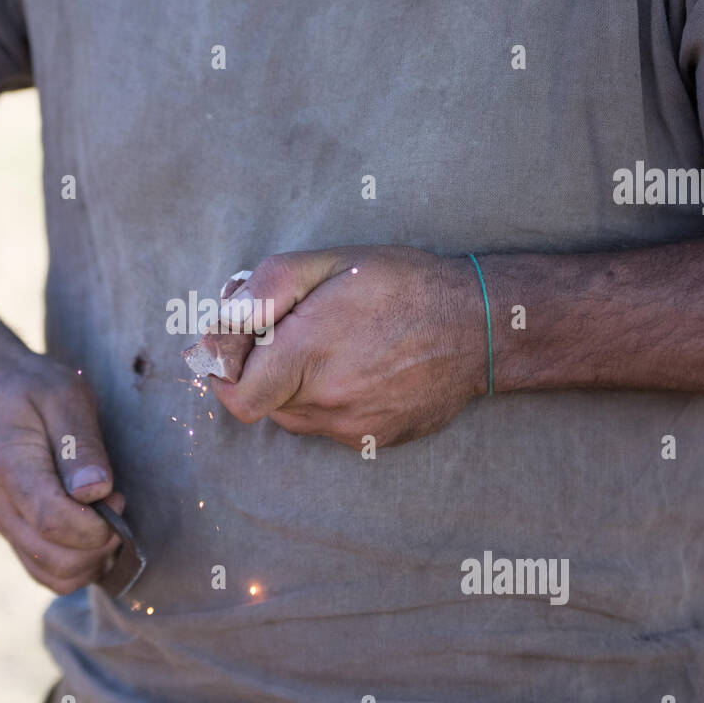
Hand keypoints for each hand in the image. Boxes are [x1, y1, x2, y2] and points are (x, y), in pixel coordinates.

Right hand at [0, 346, 123, 594]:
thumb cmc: (28, 387)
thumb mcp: (65, 395)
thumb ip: (81, 445)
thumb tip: (97, 492)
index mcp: (10, 470)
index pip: (56, 524)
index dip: (99, 523)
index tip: (118, 496)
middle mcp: (0, 507)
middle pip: (58, 561)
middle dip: (101, 544)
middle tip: (115, 504)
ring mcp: (2, 524)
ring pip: (54, 577)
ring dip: (92, 559)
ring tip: (104, 518)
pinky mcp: (11, 532)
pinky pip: (46, 571)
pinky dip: (77, 563)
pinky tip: (92, 529)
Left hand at [209, 246, 487, 447]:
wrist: (479, 327)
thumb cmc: (403, 285)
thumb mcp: (330, 262)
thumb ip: (265, 289)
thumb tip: (224, 320)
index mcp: (308, 353)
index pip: (234, 395)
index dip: (227, 370)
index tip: (243, 343)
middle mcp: (327, 400)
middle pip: (262, 403)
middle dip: (263, 370)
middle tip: (292, 332)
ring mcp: (351, 427)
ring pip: (294, 416)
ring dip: (296, 385)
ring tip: (332, 345)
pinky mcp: (373, 439)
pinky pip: (329, 425)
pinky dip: (330, 399)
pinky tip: (360, 366)